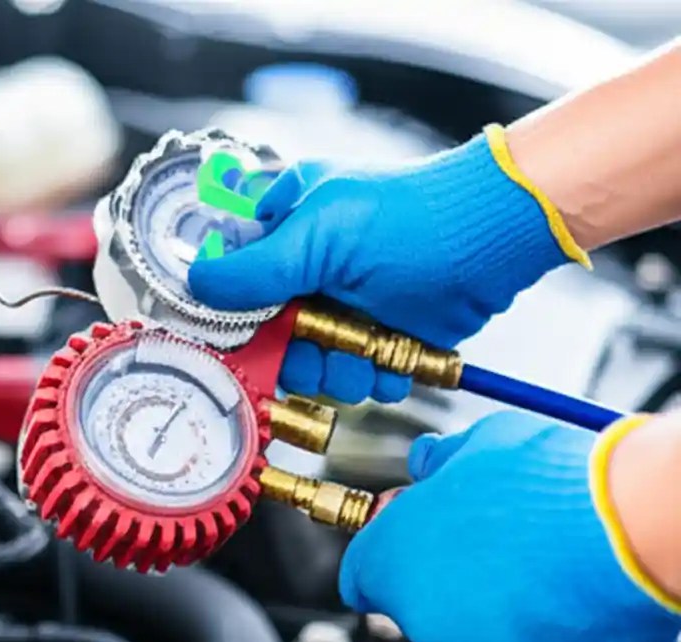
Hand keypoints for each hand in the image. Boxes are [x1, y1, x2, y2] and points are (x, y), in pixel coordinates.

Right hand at [188, 128, 583, 403]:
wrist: (494, 235)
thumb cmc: (411, 216)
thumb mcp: (318, 236)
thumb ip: (253, 269)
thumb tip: (197, 285)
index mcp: (284, 226)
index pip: (231, 276)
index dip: (230, 313)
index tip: (242, 335)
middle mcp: (308, 268)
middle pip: (268, 334)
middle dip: (293, 352)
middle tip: (314, 346)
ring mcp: (344, 304)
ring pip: (312, 363)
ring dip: (337, 368)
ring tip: (364, 350)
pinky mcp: (379, 335)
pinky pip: (356, 374)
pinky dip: (373, 374)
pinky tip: (390, 355)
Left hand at [340, 412, 680, 641]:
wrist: (637, 528)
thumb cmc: (552, 483)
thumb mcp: (477, 443)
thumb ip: (439, 462)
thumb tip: (427, 462)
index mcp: (394, 567)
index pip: (364, 576)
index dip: (390, 550)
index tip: (412, 532)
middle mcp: (430, 624)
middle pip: (424, 604)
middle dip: (450, 574)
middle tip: (496, 538)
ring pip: (483, 638)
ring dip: (502, 607)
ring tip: (546, 562)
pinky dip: (552, 638)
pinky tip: (573, 596)